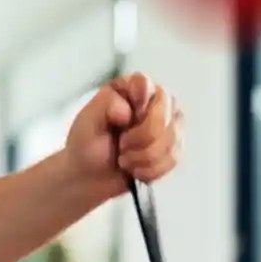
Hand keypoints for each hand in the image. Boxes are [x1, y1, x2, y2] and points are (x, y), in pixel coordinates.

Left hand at [65, 72, 182, 199]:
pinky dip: (151, 169)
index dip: (138, 106)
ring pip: (172, 138)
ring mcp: (168, 122)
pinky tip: (136, 170)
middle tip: (121, 147)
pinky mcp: (174, 145)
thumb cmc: (87, 145)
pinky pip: (173, 157)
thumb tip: (127, 110)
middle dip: (141, 139)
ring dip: (144, 157)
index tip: (122, 123)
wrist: (91, 176)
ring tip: (125, 160)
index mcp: (130, 87)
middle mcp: (154, 100)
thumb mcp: (86, 123)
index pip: (145, 84)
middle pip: (164, 114)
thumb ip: (104, 106)